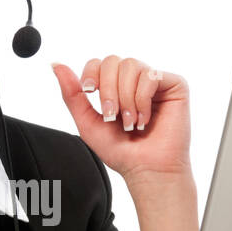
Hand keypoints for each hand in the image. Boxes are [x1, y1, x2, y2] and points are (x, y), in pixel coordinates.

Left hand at [52, 56, 191, 180]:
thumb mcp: (88, 122)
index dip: (91, 74)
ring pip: (131, 65)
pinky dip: (143, 99)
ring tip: (131, 122)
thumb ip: (72, 94)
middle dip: (108, 91)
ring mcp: (155, 82)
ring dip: (126, 98)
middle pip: (113, 61)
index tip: (89, 92)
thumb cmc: (121, 151)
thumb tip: (56, 65)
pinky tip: (145, 119)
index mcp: (116, 87)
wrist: (146, 170)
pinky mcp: (175, 85)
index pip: (99, 63)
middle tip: (112, 116)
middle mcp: (135, 81)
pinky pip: (151, 75)